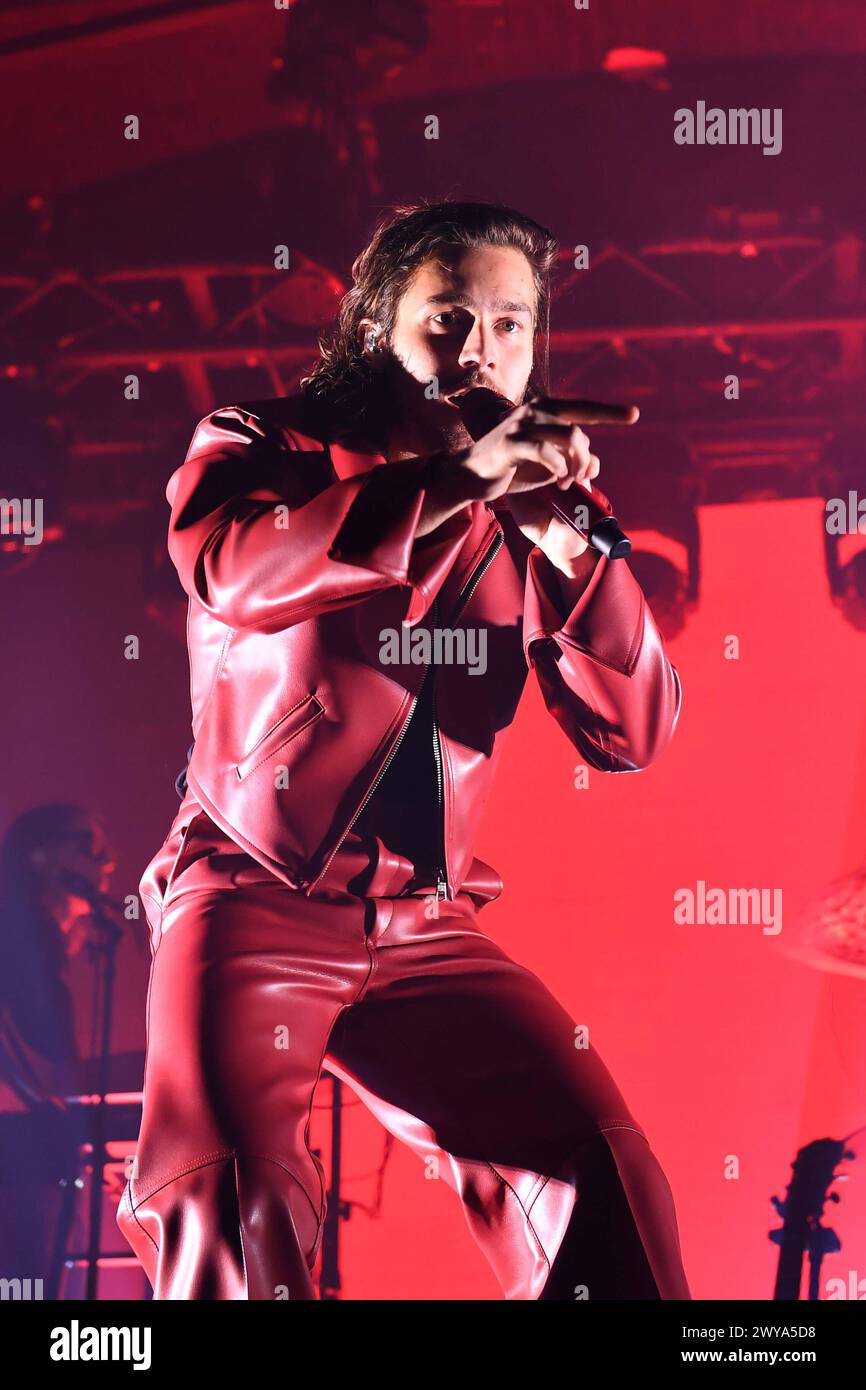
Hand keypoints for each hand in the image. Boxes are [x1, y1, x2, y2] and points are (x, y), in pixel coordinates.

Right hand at [490, 396, 637, 567]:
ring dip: (573, 466)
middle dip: (585, 460)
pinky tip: (554, 479)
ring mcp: (522, 424)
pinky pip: (547, 453)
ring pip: (569, 439)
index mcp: (544, 410)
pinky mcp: (511, 443)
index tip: (635, 414)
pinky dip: (556, 469)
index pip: (583, 408)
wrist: (471, 475)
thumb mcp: (546, 462)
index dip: (610, 412)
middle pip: (579, 432)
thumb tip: (595, 466)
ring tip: (564, 482)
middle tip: (578, 479)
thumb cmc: (510, 467)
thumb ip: (570, 459)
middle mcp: (535, 410)